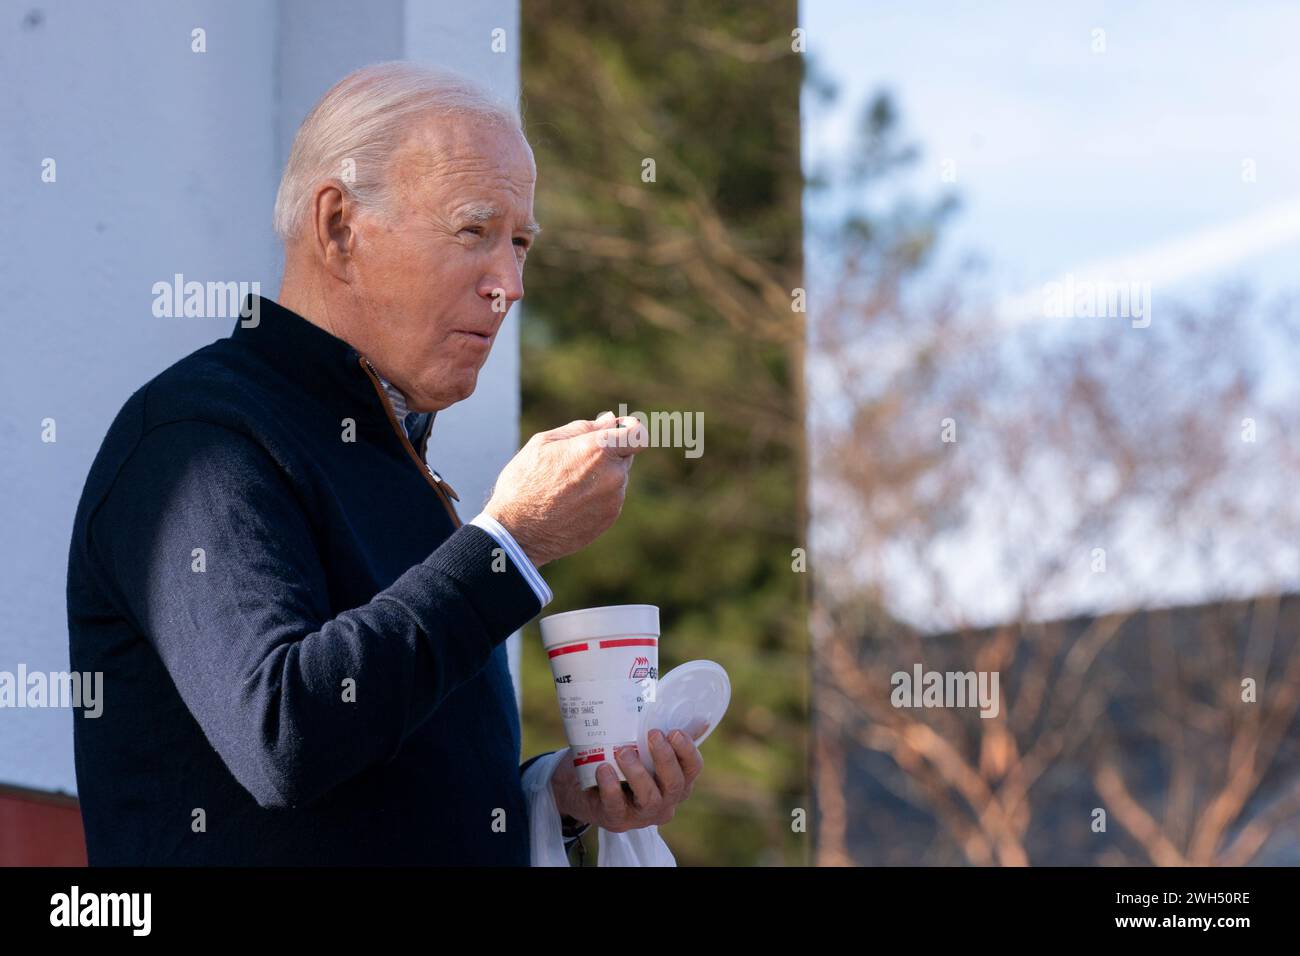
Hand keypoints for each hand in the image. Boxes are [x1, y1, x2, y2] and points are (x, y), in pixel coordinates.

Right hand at [484, 411, 648, 566]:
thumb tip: (610, 420)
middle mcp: (612, 475)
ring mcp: (613, 500)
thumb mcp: (544, 443)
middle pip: (625, 455)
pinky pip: (610, 499)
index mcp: (598, 450)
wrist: (517, 532)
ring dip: (600, 477)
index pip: (637, 434)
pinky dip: (596, 497)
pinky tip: (569, 503)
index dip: (629, 430)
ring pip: (616, 478)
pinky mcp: (609, 519)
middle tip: (574, 463)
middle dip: (607, 454)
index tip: (617, 432)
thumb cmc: (525, 482)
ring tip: (565, 488)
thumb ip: (582, 428)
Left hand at [550, 729, 703, 832]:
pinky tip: (604, 769)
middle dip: (665, 758)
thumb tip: (701, 719)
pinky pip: (616, 805)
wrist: (583, 790)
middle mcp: (665, 801)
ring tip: (623, 751)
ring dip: (638, 772)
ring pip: (649, 797)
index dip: (688, 750)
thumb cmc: (623, 765)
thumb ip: (669, 738)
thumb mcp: (646, 751)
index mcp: (678, 782)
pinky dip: (611, 786)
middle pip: (675, 783)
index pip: (693, 768)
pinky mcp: (617, 819)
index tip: (674, 731)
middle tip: (652, 734)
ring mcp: (642, 814)